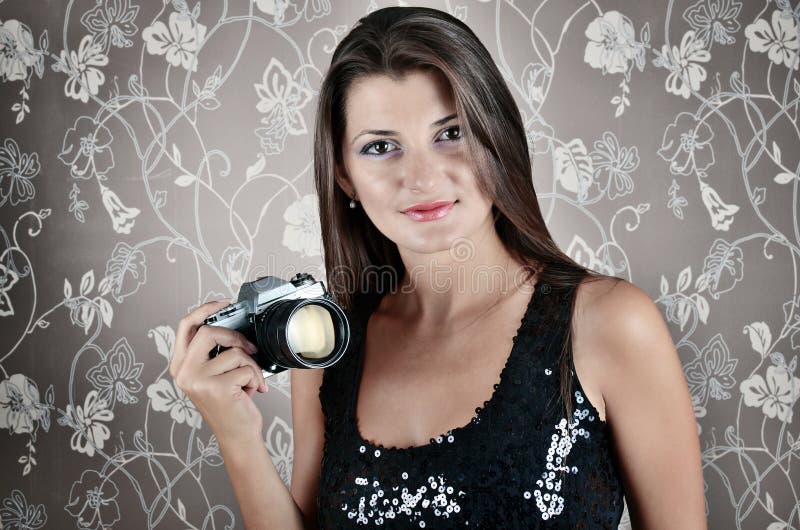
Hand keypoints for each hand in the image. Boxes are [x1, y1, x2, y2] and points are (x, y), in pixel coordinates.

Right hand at [170, 299, 267, 442]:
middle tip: (250, 349)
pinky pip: (246, 367)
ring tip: (250, 381)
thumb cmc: (229, 403)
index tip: (224, 303)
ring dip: (251, 365)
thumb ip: (213, 352)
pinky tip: (252, 391)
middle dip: (236, 337)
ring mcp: (198, 380)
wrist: (237, 435)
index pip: (185, 326)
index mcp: (180, 365)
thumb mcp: (213, 374)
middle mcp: (184, 372)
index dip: (204, 309)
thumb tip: (230, 325)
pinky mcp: (216, 388)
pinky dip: (256, 378)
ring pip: (234, 352)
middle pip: (209, 331)